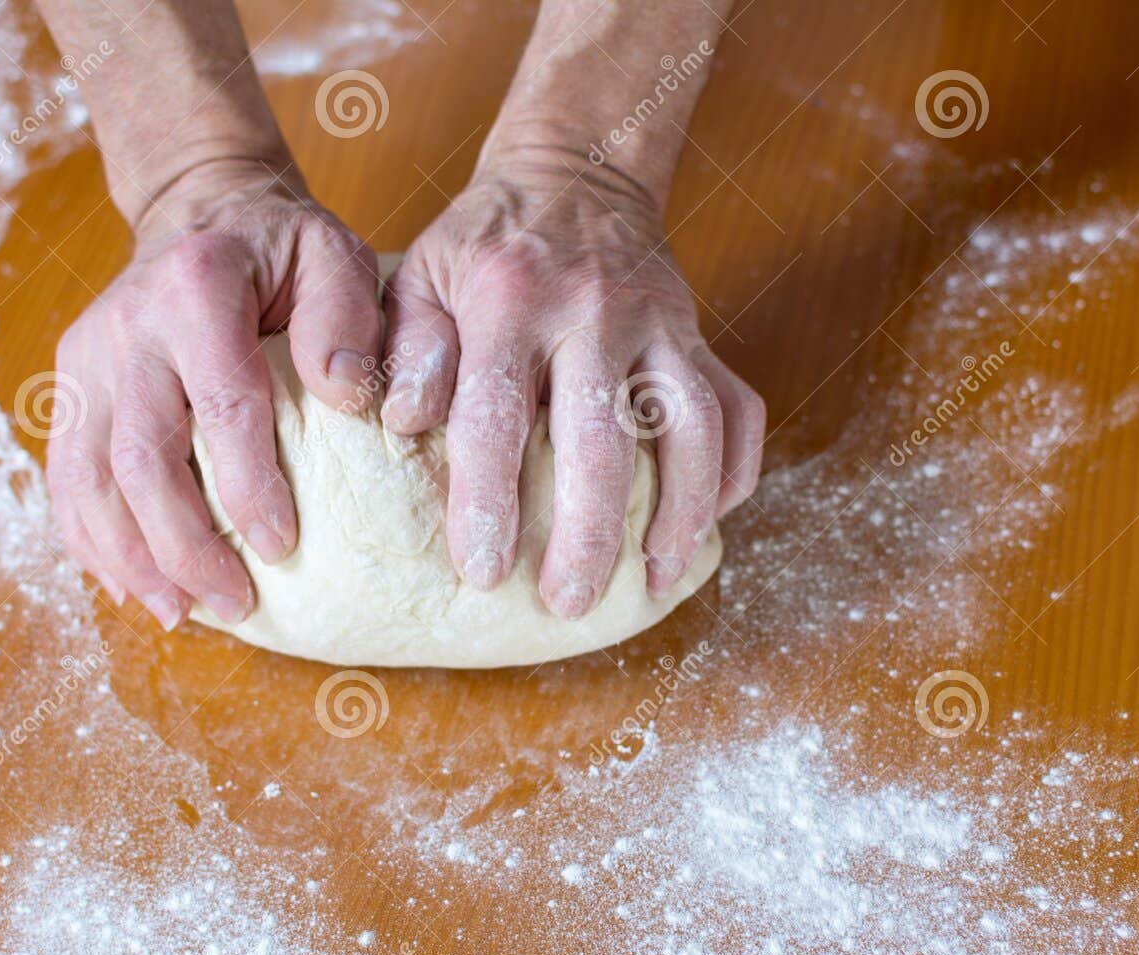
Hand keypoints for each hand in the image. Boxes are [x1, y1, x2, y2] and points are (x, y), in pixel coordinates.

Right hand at [47, 159, 381, 628]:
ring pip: (90, 478)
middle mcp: (125, 327)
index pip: (219, 404)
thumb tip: (347, 398)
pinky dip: (94, 539)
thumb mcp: (332, 255)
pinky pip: (67, 477)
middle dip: (184, 543)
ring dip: (131, 557)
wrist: (200, 211)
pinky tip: (134, 586)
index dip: (246, 485)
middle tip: (235, 603)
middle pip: (139, 457)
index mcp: (195, 290)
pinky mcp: (68, 387)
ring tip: (180, 613)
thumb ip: (346, 319)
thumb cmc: (281, 250)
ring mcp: (85, 359)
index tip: (280, 548)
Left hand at [380, 152, 764, 618]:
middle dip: (589, 532)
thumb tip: (401, 422)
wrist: (575, 170)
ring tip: (654, 580)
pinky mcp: (700, 334)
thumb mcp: (422, 274)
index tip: (481, 572)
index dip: (489, 501)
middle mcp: (593, 311)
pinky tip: (707, 521)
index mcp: (510, 301)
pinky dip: (732, 471)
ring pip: (692, 427)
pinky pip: (737, 408)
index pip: (497, 415)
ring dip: (680, 512)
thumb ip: (408, 348)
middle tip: (567, 601)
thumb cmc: (484, 244)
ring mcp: (660, 322)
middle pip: (603, 438)